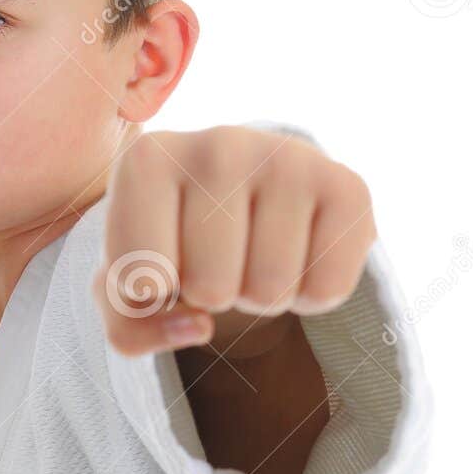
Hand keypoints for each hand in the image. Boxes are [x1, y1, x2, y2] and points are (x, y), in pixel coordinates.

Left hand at [92, 126, 375, 355]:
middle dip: (212, 296)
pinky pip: (327, 290)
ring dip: (260, 296)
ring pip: (270, 292)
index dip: (150, 295)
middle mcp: (217, 144)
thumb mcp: (126, 291)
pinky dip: (311, 298)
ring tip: (254, 254)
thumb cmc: (171, 244)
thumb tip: (200, 326)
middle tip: (217, 259)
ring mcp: (287, 158)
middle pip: (212, 291)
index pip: (140, 282)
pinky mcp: (346, 185)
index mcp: (146, 160)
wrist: (244, 196)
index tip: (159, 259)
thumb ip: (129, 329)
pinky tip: (298, 257)